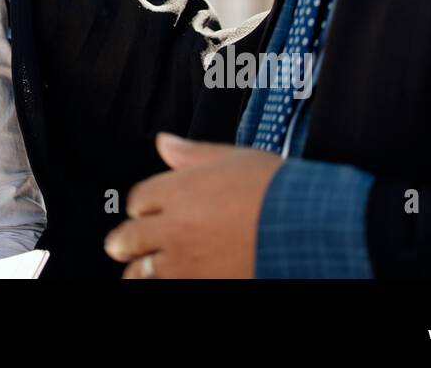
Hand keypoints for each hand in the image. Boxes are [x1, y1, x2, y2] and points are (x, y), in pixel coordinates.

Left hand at [103, 133, 281, 277]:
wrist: (308, 227)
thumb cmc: (278, 190)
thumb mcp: (234, 158)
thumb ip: (192, 153)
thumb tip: (164, 142)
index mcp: (176, 191)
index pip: (137, 200)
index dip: (143, 205)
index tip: (146, 209)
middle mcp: (173, 228)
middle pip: (128, 239)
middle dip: (124, 242)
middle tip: (122, 245)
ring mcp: (185, 263)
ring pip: (140, 273)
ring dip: (140, 270)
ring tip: (140, 270)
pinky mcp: (202, 286)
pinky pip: (165, 289)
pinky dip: (164, 284)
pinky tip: (169, 280)